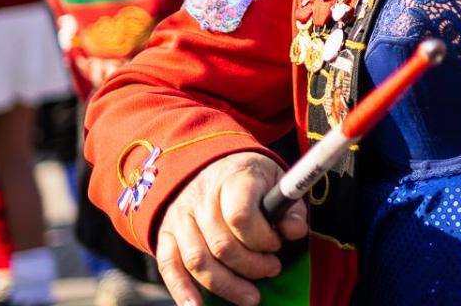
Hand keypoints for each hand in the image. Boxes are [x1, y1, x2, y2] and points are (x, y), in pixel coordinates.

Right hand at [154, 152, 303, 305]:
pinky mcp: (165, 236)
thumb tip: (295, 231)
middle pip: (221, 245)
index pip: (241, 216)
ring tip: (252, 296)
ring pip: (197, 261)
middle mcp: (200, 198)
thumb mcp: (276, 181)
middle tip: (273, 269)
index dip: (262, 238)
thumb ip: (290, 207)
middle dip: (252, 266)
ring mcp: (179, 218)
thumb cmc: (250, 180)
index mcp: (231, 179)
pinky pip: (169, 267)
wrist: (211, 168)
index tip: (277, 244)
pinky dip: (183, 291)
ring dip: (227, 286)